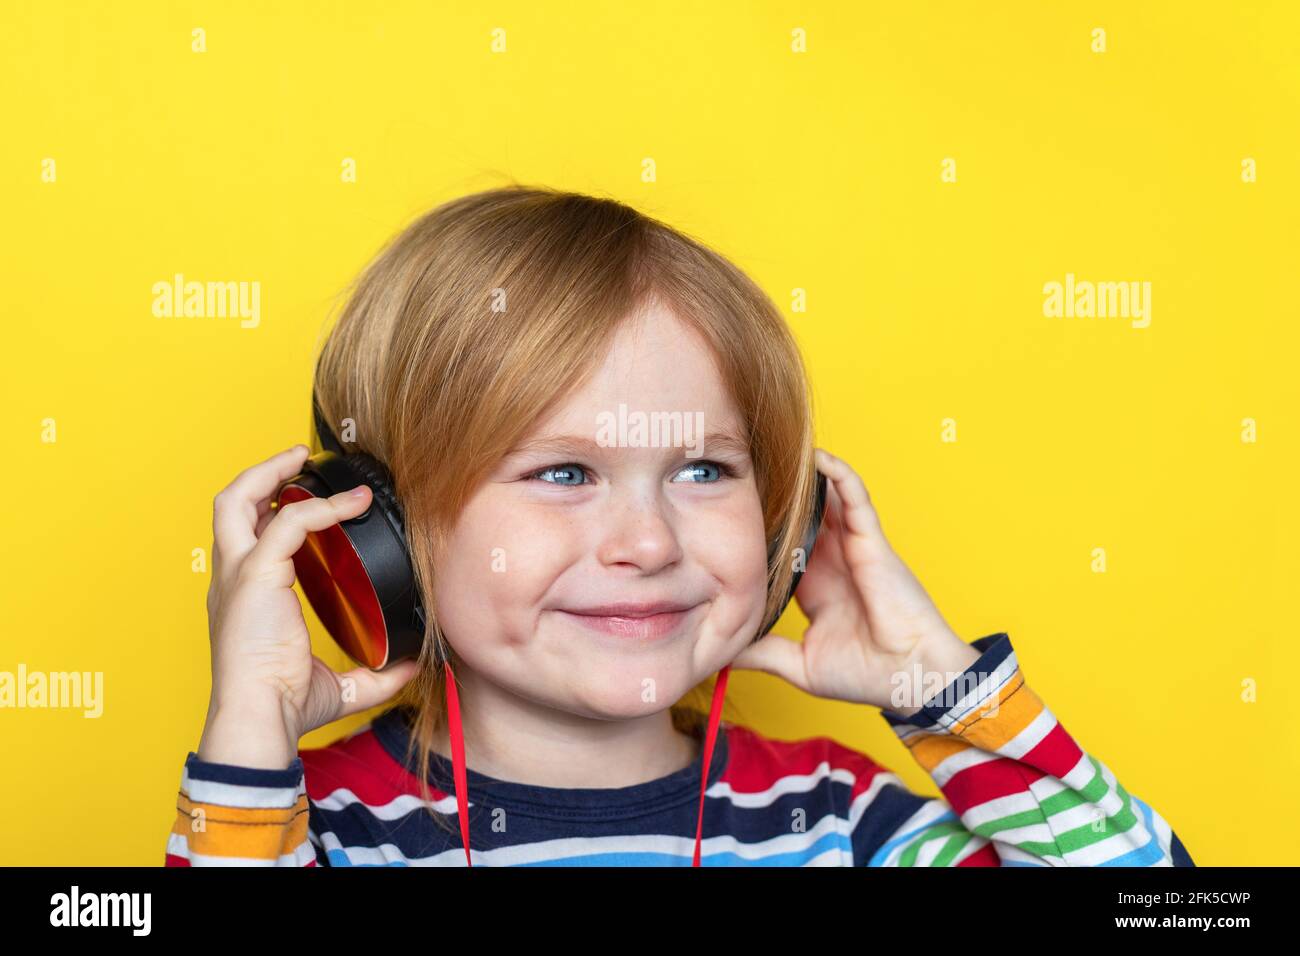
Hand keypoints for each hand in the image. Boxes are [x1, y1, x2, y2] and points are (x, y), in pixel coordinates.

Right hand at [198, 444, 418, 768]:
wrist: (261, 719)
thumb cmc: (284, 707)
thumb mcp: (340, 687)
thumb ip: (375, 676)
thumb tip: (410, 668)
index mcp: (244, 600)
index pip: (247, 539)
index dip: (269, 511)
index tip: (304, 499)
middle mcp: (232, 581)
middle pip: (228, 506)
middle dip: (260, 475)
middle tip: (297, 459)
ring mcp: (238, 575)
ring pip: (238, 499)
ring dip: (272, 472)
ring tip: (303, 456)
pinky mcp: (256, 575)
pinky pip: (287, 522)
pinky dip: (322, 507)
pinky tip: (354, 504)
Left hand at [731, 448, 980, 714]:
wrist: (908, 677)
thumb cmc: (866, 674)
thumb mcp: (799, 664)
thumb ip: (762, 653)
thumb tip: (722, 653)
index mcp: (815, 589)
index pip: (780, 552)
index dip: (756, 536)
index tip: (722, 520)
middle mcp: (832, 563)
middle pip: (799, 520)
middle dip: (774, 500)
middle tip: (741, 475)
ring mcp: (851, 548)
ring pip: (825, 501)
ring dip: (804, 479)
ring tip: (773, 453)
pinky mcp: (870, 540)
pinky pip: (855, 498)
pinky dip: (839, 475)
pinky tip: (817, 458)